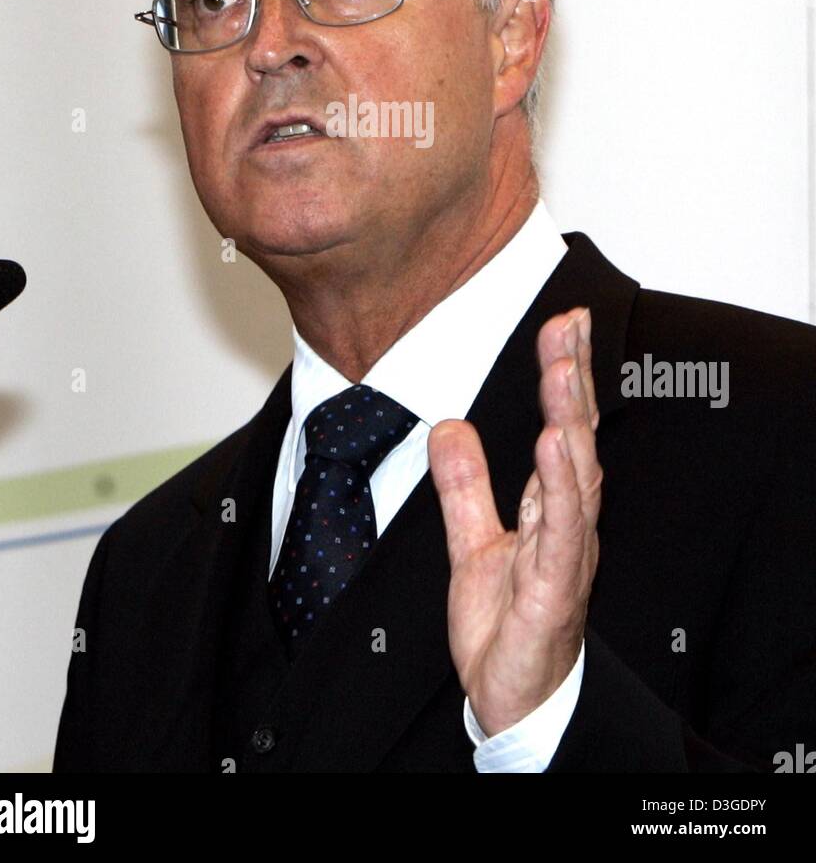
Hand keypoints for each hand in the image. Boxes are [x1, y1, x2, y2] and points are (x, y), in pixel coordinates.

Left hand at [427, 306, 600, 737]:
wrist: (512, 699)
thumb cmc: (507, 627)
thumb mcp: (472, 542)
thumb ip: (464, 486)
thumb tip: (448, 426)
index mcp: (549, 507)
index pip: (561, 427)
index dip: (564, 376)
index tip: (564, 324)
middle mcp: (567, 522)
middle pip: (576, 437)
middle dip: (573, 378)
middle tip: (571, 324)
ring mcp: (566, 552)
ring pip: (576, 475)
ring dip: (570, 418)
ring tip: (562, 369)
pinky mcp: (555, 586)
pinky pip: (560, 529)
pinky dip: (560, 484)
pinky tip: (554, 444)